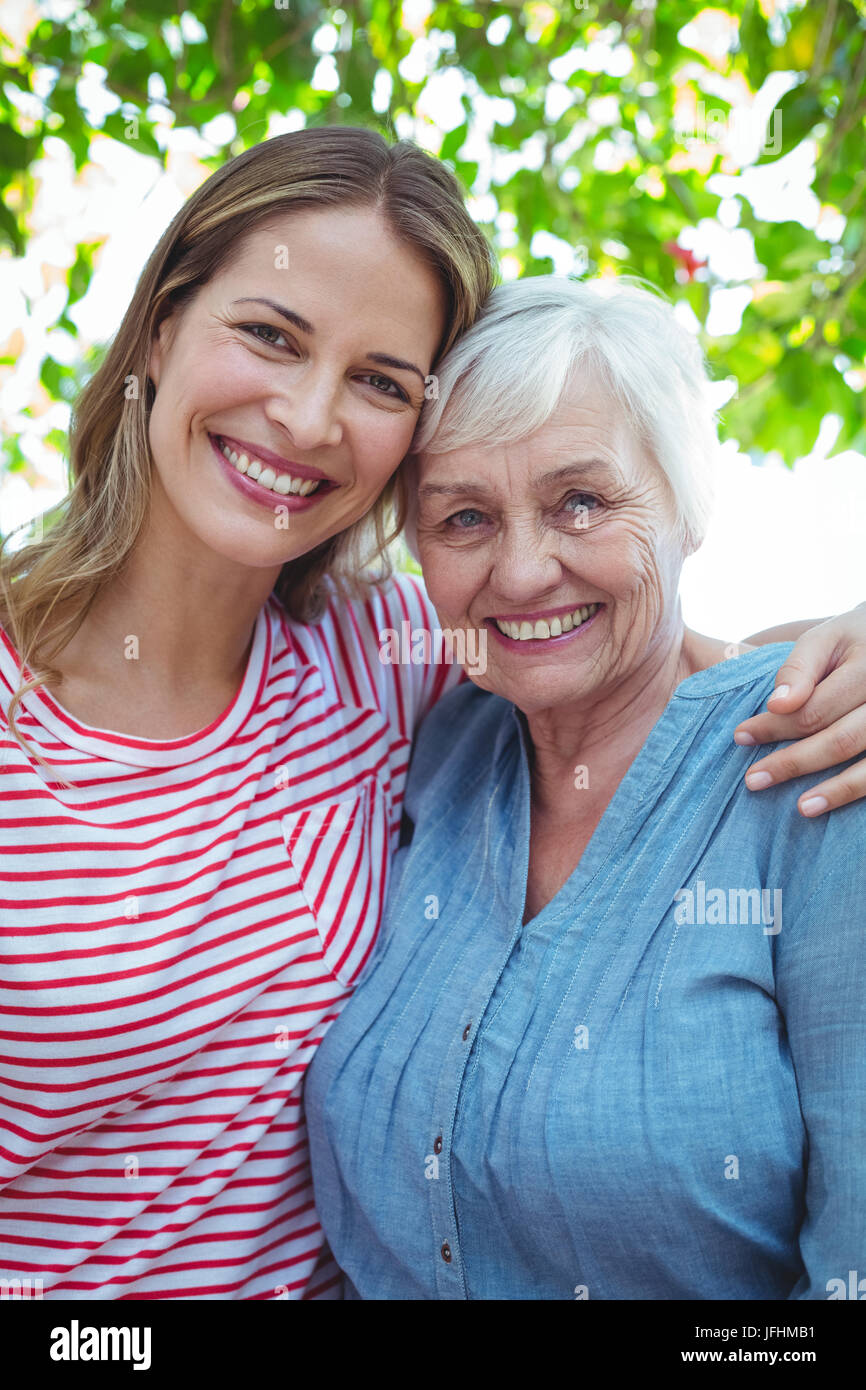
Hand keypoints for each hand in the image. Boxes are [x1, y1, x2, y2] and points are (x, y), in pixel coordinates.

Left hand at [733, 605, 865, 815]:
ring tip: (802, 808)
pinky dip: (856, 790)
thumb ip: (798, 668)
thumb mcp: (824, 639)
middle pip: (842, 738)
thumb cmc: (851, 642)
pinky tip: (831, 803)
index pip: (816, 707)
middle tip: (753, 779)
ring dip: (836, 790)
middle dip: (794, 762)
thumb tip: (777, 703)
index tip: (741, 737)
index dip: (776, 725)